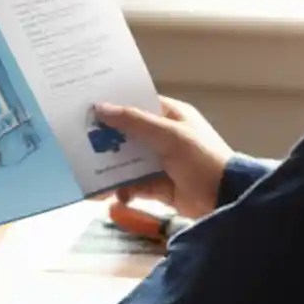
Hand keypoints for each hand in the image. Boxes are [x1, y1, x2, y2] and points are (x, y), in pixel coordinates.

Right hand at [94, 96, 234, 218]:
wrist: (226, 199)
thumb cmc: (201, 159)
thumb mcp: (168, 135)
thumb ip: (134, 122)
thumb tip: (100, 108)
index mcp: (172, 116)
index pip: (138, 104)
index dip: (114, 105)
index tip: (86, 106)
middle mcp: (165, 136)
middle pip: (129, 134)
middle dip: (107, 140)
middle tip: (77, 142)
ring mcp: (162, 162)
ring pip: (129, 161)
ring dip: (111, 168)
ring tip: (89, 173)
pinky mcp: (160, 186)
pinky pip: (135, 184)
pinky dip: (123, 189)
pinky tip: (112, 195)